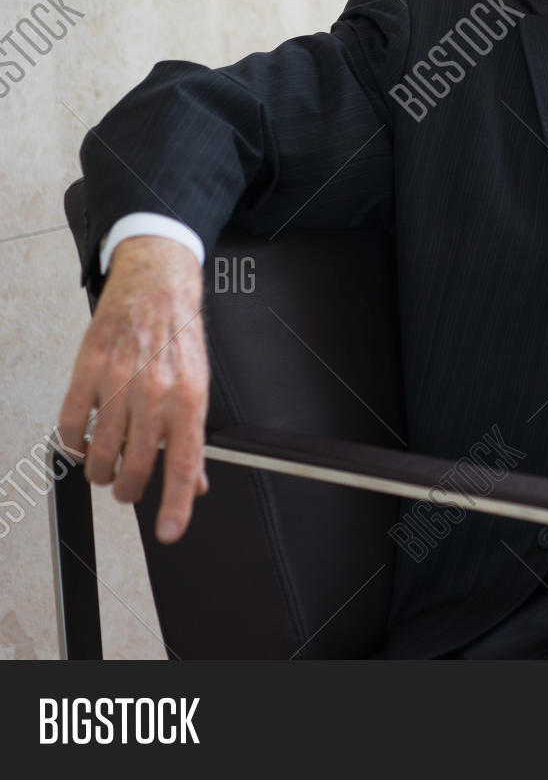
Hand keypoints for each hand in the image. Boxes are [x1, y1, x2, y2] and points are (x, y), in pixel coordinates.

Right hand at [58, 235, 210, 542]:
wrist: (155, 290)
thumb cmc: (179, 339)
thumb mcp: (199, 388)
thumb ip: (193, 439)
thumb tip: (196, 483)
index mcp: (189, 402)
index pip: (184, 465)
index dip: (176, 505)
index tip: (170, 532)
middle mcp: (155, 396)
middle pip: (135, 467)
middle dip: (129, 488)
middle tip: (128, 489)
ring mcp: (118, 385)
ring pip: (100, 454)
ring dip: (100, 471)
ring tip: (105, 469)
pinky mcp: (87, 373)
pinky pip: (71, 426)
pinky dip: (74, 444)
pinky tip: (83, 442)